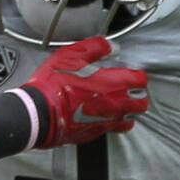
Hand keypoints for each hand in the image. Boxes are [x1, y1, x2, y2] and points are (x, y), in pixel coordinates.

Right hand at [21, 36, 148, 146]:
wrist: (38, 113)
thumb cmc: (54, 85)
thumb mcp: (71, 55)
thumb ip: (95, 47)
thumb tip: (110, 46)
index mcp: (114, 84)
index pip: (140, 80)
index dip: (135, 75)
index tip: (127, 73)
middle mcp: (115, 105)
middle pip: (141, 103)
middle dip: (136, 96)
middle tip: (126, 90)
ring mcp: (106, 122)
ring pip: (129, 120)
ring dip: (126, 111)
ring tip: (114, 104)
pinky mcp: (94, 133)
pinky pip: (110, 129)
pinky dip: (108, 122)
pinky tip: (97, 115)